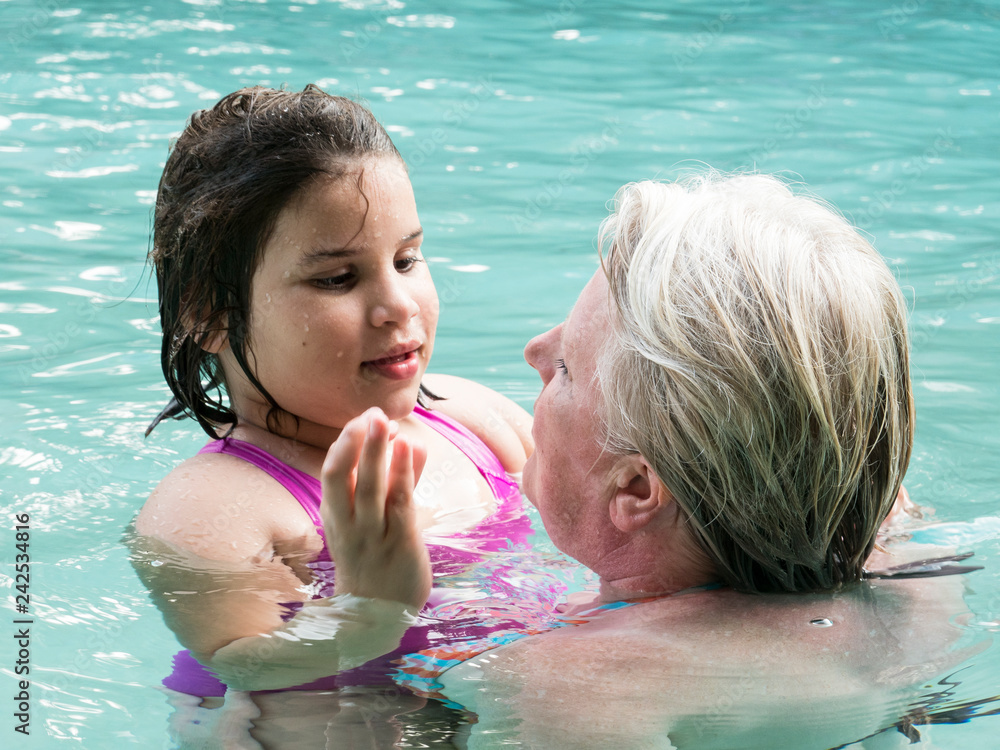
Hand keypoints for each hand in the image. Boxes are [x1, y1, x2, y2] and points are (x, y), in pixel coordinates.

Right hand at [320, 408, 431, 609]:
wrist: (379, 615)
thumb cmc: (378, 558)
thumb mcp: (379, 517)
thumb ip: (397, 480)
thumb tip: (409, 442)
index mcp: (336, 514)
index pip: (332, 471)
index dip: (347, 441)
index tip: (365, 417)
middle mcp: (348, 523)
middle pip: (341, 477)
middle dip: (354, 441)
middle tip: (371, 413)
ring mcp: (372, 535)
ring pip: (370, 488)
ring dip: (377, 452)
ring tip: (386, 421)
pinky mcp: (399, 544)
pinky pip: (399, 504)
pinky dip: (403, 474)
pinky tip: (410, 449)